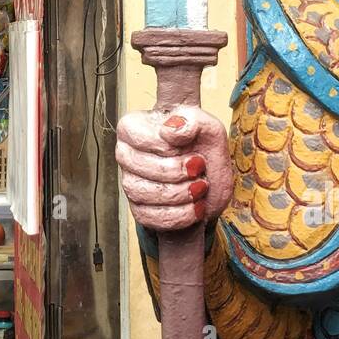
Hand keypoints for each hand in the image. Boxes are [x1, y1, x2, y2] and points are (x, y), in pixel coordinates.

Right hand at [115, 105, 232, 231]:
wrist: (213, 180)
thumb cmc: (204, 147)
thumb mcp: (208, 127)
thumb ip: (192, 120)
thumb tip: (169, 130)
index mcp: (134, 127)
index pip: (137, 135)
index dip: (166, 146)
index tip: (190, 149)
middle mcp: (126, 154)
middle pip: (138, 166)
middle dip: (174, 171)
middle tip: (199, 168)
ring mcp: (130, 183)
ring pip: (141, 193)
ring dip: (179, 194)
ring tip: (200, 187)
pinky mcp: (140, 210)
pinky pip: (149, 217)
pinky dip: (178, 215)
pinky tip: (196, 207)